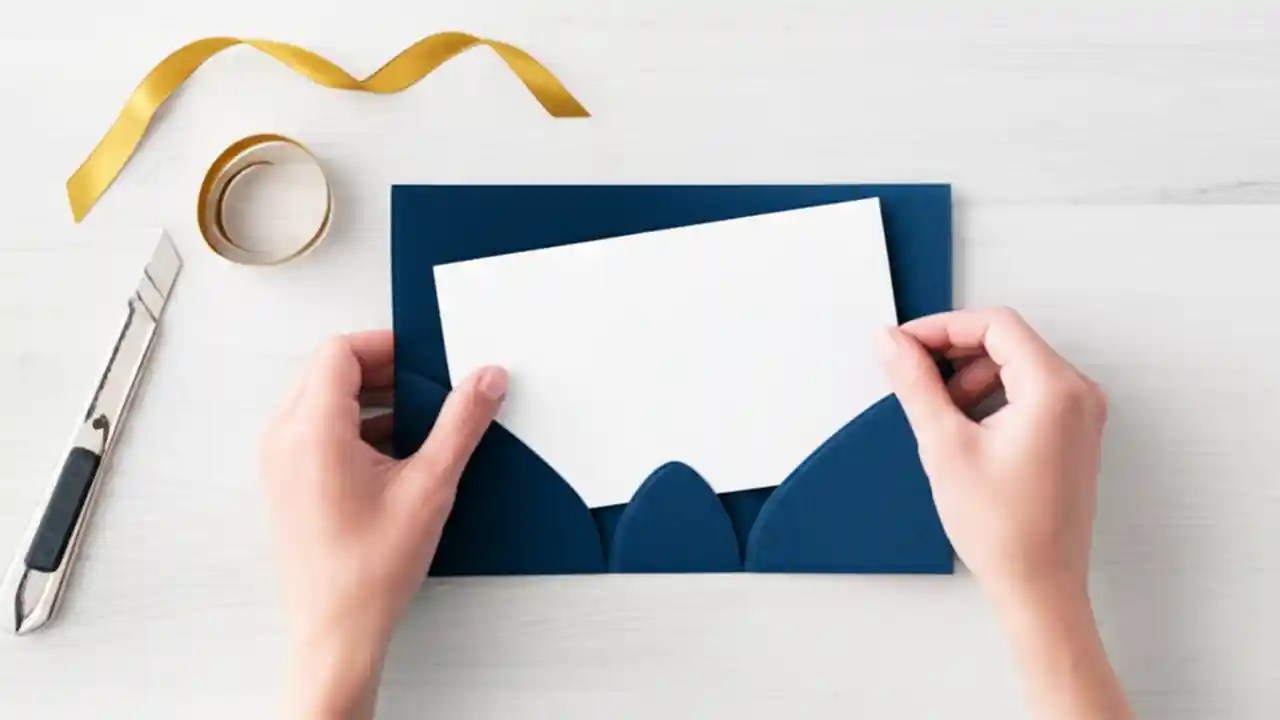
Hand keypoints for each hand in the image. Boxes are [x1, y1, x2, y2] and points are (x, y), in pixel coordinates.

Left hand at [259, 331, 506, 719]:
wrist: (336, 631)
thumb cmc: (372, 569)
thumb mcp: (430, 486)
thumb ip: (461, 423)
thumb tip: (486, 378)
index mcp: (313, 432)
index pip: (338, 352)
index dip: (385, 347)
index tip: (423, 362)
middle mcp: (284, 439)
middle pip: (325, 370)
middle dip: (378, 370)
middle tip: (425, 387)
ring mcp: (277, 461)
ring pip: (318, 398)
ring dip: (366, 398)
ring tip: (414, 422)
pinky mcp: (283, 480)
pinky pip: (312, 428)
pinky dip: (350, 425)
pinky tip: (391, 453)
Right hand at [876, 308, 1129, 718]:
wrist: (1039, 586)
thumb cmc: (1004, 530)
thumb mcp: (944, 445)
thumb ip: (916, 384)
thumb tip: (893, 344)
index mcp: (1055, 390)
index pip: (996, 325)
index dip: (942, 327)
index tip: (905, 343)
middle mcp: (1077, 395)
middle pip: (1008, 341)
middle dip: (954, 351)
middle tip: (911, 371)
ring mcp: (1080, 415)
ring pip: (1016, 366)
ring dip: (970, 376)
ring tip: (937, 411)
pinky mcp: (1072, 434)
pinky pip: (1029, 392)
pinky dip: (991, 396)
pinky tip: (962, 426)